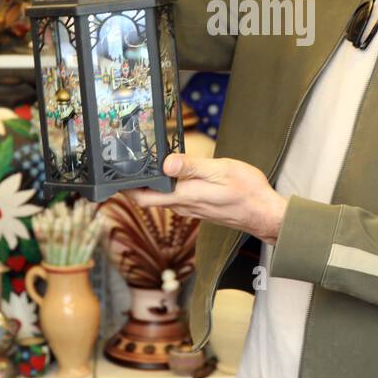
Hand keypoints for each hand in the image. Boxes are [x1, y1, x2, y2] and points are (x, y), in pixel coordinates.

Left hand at [127, 154, 289, 244]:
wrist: (265, 214)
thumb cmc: (248, 192)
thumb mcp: (221, 170)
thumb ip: (192, 167)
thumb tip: (165, 164)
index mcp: (184, 196)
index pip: (143, 196)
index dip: (124, 188)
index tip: (112, 175)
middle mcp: (183, 206)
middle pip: (147, 198)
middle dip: (131, 186)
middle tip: (118, 168)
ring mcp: (190, 209)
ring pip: (159, 199)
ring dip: (147, 187)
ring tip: (139, 167)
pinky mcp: (198, 208)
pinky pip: (173, 199)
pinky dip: (164, 188)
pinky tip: (167, 176)